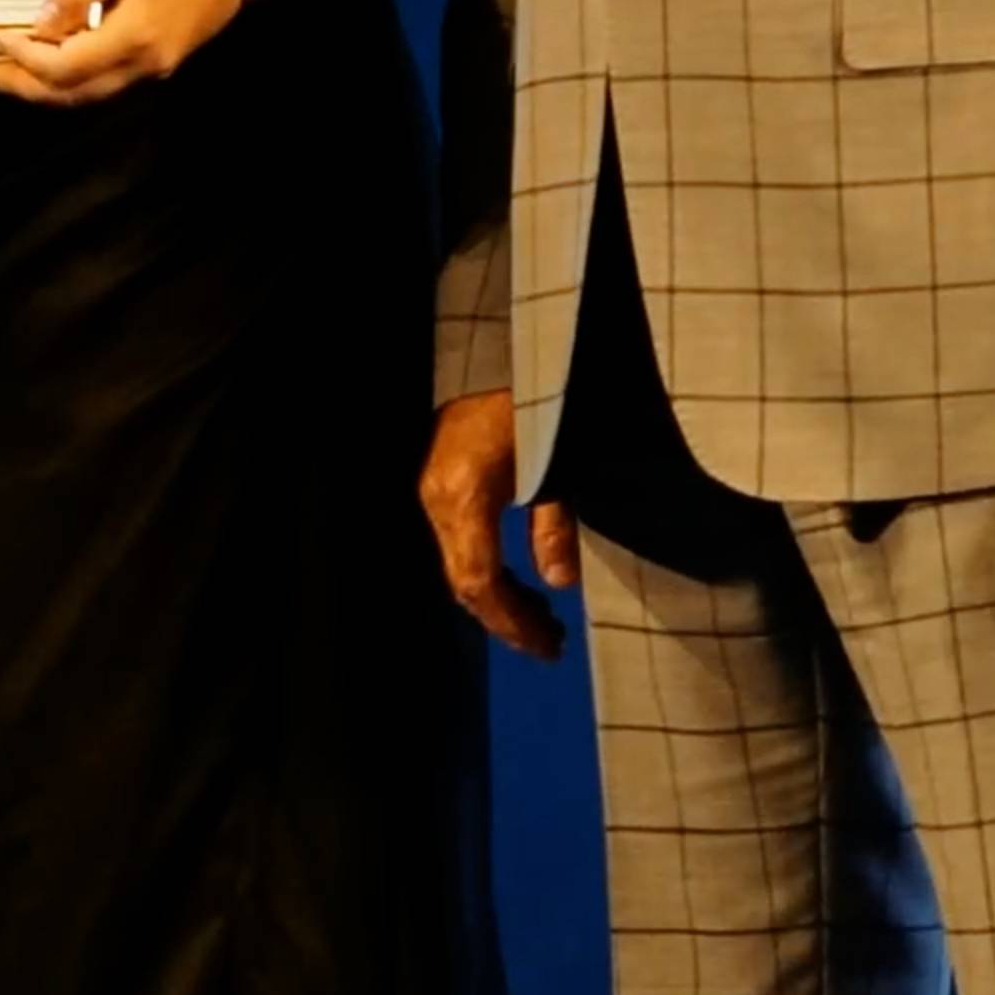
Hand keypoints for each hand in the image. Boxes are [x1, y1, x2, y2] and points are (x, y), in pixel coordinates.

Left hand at [0, 0, 261, 110]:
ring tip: (0, 77)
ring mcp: (152, 67)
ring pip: (87, 93)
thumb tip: (41, 22)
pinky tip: (44, 64)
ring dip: (41, 88)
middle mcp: (144, 63)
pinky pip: (102, 81)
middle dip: (22, 87)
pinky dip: (66, 79)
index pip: (65, 66)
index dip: (24, 59)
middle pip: (72, 93)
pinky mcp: (156, 60)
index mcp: (136, 35)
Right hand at [418, 388, 567, 661]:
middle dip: (507, 618)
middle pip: (464, 581)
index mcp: (464, 495)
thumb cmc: (535, 398)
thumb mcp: (559, 462)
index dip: (512, 622)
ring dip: (500, 598)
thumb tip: (560, 582)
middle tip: (551, 643)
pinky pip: (460, 543)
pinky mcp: (441, 481)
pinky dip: (490, 570)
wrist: (498, 348)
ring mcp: (434, 489)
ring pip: (460, 565)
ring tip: (544, 620)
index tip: (548, 646)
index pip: (479, 582)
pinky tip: (524, 582)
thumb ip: (556, 524)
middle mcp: (439, 498)